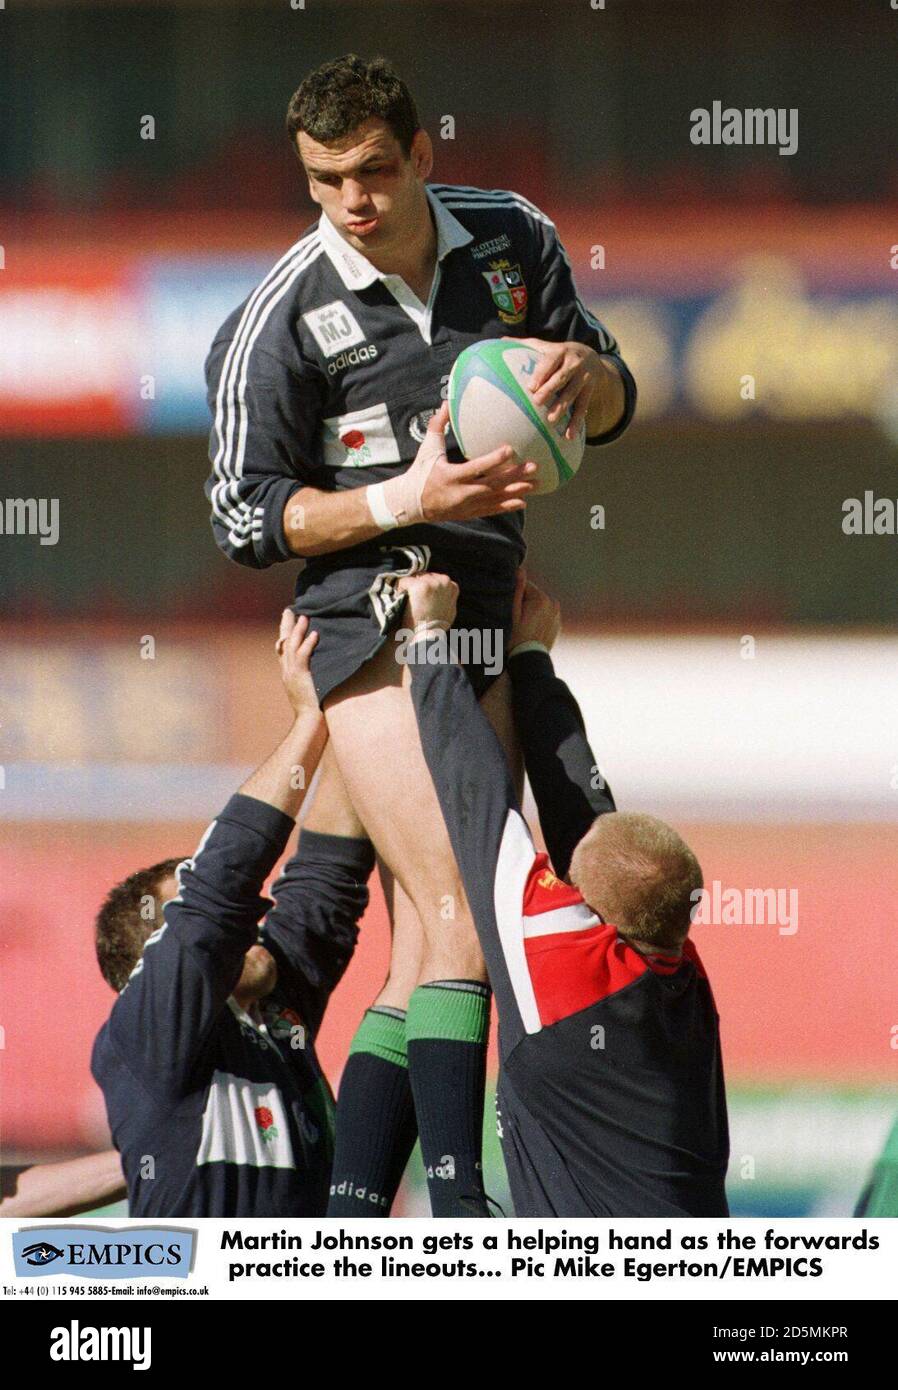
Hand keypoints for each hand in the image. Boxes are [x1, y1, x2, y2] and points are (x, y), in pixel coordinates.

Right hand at [276, 610, 320, 717]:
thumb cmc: (314, 709)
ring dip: (297, 630)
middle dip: (286, 626)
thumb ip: (312, 677)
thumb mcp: (310, 689)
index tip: (289, 621)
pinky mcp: (300, 677)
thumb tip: (322, 670)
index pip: (283, 650)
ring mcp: (292, 674)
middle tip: (289, 610)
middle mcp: (287, 671)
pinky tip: (314, 634)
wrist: (309, 722)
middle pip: (283, 643)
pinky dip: (308, 644)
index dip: (286, 635)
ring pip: (291, 646)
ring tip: (304, 616)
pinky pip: (302, 656)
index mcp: (288, 674)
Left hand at [397, 572, 458, 631]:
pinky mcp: (418, 586)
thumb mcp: (449, 610)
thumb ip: (447, 598)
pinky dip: (400, 589)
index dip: (426, 586)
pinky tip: (400, 598)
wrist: (427, 635)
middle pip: (425, 576)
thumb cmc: (436, 627)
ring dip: (409, 587)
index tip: (421, 595)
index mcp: (452, 586)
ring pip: (414, 578)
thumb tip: (441, 593)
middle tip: (412, 598)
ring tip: (406, 599)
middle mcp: (443, 581)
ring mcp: (430, 583)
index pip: (435, 578)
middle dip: (417, 584)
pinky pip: (404, 581)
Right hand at [417, 402, 537, 520]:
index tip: (510, 450)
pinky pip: (491, 510)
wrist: (410, 504)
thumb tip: (447, 402)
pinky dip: (507, 506)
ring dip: (516, 492)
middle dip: (513, 476)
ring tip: (534, 484)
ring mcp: (466, 506)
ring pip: (495, 499)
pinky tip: (523, 502)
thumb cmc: (419, 473)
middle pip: (492, 485)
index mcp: (450, 476)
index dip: (493, 460)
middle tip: (532, 467)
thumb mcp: (427, 448)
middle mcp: (460, 493)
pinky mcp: (468, 513)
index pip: (475, 468)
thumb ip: (438, 425)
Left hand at [508, 337, 603, 440]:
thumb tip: (500, 340)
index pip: (550, 361)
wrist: (593, 356)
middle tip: (537, 402)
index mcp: (560, 352)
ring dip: (562, 407)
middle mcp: (574, 363)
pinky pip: (583, 407)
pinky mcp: (590, 391)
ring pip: (573, 393)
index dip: (541, 373)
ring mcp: (584, 378)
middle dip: (550, 390)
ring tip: (551, 420)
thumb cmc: (560, 354)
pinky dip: (576, 422)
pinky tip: (569, 435)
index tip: (531, 386)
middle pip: (562, 378)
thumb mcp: (546, 346)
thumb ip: (525, 344)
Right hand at [510, 569, 560, 651]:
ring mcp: (557, 615)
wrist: (529, 660)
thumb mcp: (512, 613)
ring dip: (531, 611)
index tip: (511, 611)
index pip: (524, 586)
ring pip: (538, 605)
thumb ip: (517, 590)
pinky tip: (531, 630)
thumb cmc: (516, 637)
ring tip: (524, 627)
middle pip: (532, 595)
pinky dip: (538, 619)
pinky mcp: (557, 624)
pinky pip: (544, 615)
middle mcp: (553, 604)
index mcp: (541, 599)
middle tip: (516, 620)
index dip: (514, 597)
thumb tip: (520, 570)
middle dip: (523, 603)